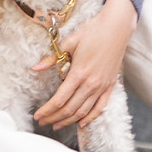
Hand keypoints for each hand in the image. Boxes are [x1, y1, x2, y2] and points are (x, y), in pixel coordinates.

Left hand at [32, 0, 137, 130]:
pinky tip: (81, 122)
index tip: (38, 115)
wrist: (116, 26)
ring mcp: (102, 86)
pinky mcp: (110, 85)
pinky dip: (90, 117)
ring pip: (83, 111)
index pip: (59, 99)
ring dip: (69, 120)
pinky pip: (100, 107)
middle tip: (43, 122)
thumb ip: (51, 58)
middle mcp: (91, 83)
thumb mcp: (69, 41)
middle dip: (54, 117)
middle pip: (69, 109)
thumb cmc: (93, 31)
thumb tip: (35, 67)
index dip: (47, 110)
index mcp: (79, 73)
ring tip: (57, 124)